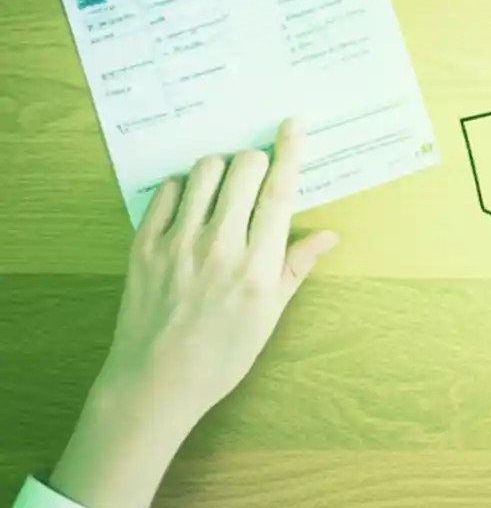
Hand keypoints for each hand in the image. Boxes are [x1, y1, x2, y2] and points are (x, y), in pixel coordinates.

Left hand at [49, 120, 338, 507]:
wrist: (156, 381)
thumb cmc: (222, 354)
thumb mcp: (270, 315)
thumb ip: (297, 267)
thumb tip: (329, 235)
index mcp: (258, 267)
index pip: (279, 194)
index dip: (290, 153)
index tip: (293, 125)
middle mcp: (220, 248)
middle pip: (244, 170)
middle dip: (256, 160)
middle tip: (255, 174)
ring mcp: (178, 244)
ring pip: (204, 171)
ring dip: (221, 168)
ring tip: (223, 187)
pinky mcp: (144, 245)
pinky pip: (167, 191)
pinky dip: (184, 187)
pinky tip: (191, 205)